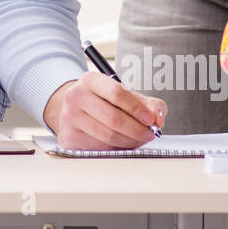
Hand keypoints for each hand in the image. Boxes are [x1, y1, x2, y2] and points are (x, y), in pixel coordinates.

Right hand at [44, 72, 166, 150]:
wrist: (75, 108)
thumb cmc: (103, 101)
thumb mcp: (125, 95)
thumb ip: (148, 104)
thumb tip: (158, 118)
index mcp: (90, 80)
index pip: (117, 93)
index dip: (137, 108)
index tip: (150, 119)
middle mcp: (75, 96)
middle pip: (114, 118)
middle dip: (137, 130)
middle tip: (149, 133)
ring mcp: (69, 117)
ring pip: (108, 136)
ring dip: (130, 141)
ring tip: (139, 139)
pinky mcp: (69, 136)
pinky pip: (100, 147)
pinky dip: (117, 148)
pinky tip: (123, 143)